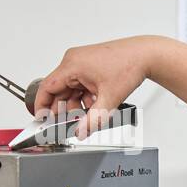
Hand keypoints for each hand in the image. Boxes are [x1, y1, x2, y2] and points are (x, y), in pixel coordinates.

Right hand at [33, 37, 153, 137]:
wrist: (146, 55)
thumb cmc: (129, 65)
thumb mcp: (109, 98)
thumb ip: (93, 120)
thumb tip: (81, 132)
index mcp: (72, 65)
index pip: (46, 88)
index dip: (41, 106)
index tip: (41, 119)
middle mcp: (73, 61)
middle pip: (59, 91)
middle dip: (66, 109)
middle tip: (73, 124)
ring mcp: (81, 62)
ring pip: (71, 89)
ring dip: (78, 104)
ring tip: (92, 112)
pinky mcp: (89, 65)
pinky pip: (80, 84)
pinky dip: (86, 96)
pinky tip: (97, 103)